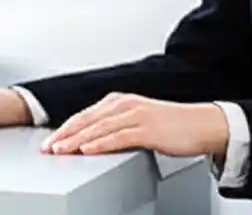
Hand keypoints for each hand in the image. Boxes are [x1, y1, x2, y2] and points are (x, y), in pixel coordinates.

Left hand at [41, 93, 227, 158]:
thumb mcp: (138, 120)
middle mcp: (125, 104)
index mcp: (120, 101)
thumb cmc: (173, 125)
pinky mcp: (148, 128)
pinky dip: (100, 143)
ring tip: (61, 150)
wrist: (204, 124)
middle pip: (87, 120)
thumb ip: (116, 126)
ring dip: (77, 140)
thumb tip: (93, 139)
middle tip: (48, 147)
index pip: (85, 115)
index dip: (65, 128)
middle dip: (64, 134)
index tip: (50, 140)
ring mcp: (136, 115)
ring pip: (98, 128)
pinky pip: (118, 137)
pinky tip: (88, 149)